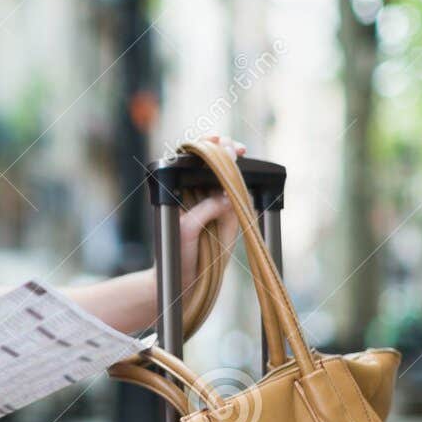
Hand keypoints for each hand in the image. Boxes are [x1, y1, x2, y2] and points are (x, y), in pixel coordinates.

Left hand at [178, 135, 244, 289]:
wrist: (183, 280)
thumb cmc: (175, 252)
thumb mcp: (186, 229)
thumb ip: (205, 210)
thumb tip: (227, 198)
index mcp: (181, 189)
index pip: (194, 160)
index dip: (206, 146)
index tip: (216, 141)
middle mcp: (199, 193)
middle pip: (214, 162)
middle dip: (224, 149)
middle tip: (234, 149)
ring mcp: (216, 203)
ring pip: (229, 176)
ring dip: (235, 164)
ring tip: (238, 156)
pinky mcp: (230, 216)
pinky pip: (240, 197)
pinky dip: (244, 187)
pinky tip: (245, 178)